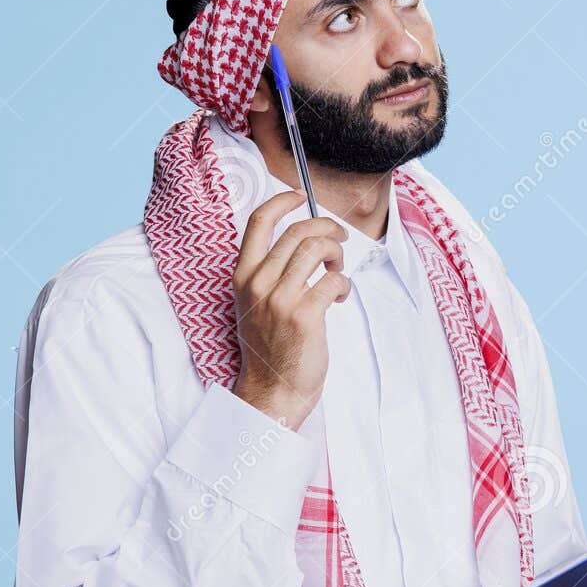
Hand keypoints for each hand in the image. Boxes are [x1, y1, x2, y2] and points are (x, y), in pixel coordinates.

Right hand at [230, 190, 350, 426]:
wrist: (271, 390)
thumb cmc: (270, 347)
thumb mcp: (256, 304)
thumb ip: (270, 274)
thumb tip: (303, 242)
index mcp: (242, 276)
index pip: (258, 222)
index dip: (282, 201)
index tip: (302, 195)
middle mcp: (258, 283)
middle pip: (298, 231)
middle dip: (327, 228)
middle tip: (340, 238)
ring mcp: (280, 299)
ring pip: (316, 249)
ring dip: (337, 253)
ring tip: (337, 270)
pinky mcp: (304, 316)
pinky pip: (334, 281)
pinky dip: (343, 284)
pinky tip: (339, 297)